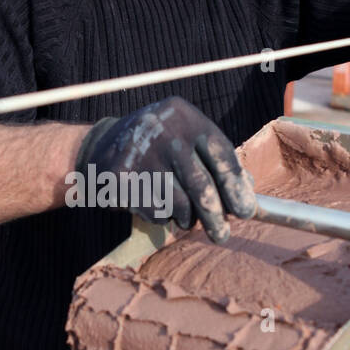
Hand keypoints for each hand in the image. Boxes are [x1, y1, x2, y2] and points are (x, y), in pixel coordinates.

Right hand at [75, 96, 256, 242]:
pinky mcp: (120, 179)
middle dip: (215, 215)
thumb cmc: (157, 148)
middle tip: (222, 235)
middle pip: (200, 183)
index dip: (235, 184)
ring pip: (179, 203)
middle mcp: (161, 129)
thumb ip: (215, 162)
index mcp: (182, 114)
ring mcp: (138, 153)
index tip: (245, 210)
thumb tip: (249, 195)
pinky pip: (155, 211)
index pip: (219, 152)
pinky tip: (155, 205)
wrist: (100, 147)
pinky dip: (162, 217)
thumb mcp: (185, 141)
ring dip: (187, 219)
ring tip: (185, 219)